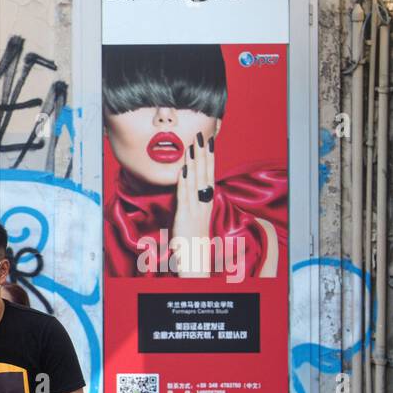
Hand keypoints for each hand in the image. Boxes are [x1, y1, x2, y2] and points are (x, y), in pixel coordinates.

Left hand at [170, 132, 215, 275]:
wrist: (194, 257)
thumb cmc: (193, 235)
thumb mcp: (196, 214)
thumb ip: (193, 199)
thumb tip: (188, 182)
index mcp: (207, 200)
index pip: (209, 174)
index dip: (209, 157)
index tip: (208, 141)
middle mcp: (204, 202)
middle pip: (205, 173)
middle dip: (202, 154)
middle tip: (200, 135)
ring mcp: (195, 209)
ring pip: (196, 182)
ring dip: (194, 163)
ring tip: (192, 147)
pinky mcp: (185, 217)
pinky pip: (185, 197)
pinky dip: (184, 183)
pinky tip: (183, 171)